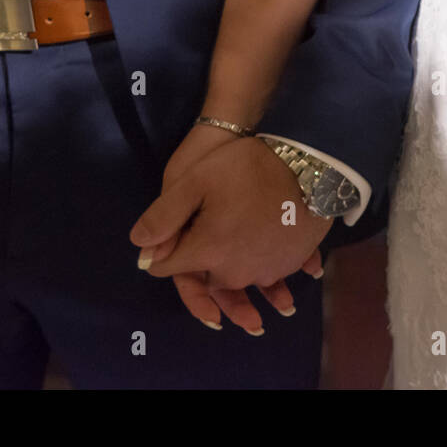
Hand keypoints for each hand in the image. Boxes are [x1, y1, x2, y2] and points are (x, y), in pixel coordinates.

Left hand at [132, 134, 328, 335]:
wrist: (308, 165)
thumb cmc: (245, 167)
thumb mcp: (194, 182)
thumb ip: (163, 217)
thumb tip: (138, 247)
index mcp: (207, 254)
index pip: (170, 269)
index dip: (160, 259)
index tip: (159, 250)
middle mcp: (236, 272)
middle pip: (208, 281)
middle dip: (199, 272)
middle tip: (194, 259)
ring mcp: (267, 270)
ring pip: (240, 279)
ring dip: (234, 276)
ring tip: (231, 262)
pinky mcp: (290, 263)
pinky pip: (270, 272)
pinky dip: (264, 267)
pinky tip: (264, 253)